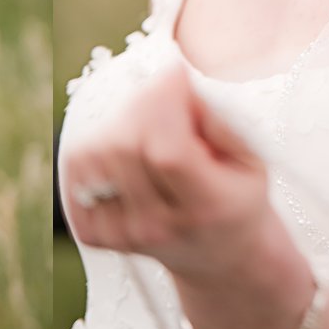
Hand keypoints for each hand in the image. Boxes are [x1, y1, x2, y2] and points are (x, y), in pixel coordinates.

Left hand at [60, 60, 276, 283]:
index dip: (166, 101)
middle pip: (127, 147)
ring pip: (96, 153)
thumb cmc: (237, 192)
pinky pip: (76, 168)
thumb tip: (174, 78)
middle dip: (145, 105)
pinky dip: (96, 146)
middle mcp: (160, 228)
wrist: (219, 255)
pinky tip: (126, 151)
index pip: (168, 153)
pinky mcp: (94, 232)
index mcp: (209, 208)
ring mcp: (123, 234)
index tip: (178, 73)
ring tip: (152, 128)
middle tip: (169, 99)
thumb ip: (220, 117)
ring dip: (120, 124)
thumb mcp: (252, 156)